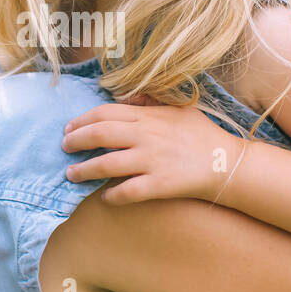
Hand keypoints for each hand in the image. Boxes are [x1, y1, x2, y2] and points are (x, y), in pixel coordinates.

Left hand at [61, 99, 246, 203]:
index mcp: (148, 117)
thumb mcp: (177, 108)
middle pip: (99, 135)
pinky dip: (112, 196)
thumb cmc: (201, 134)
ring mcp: (152, 161)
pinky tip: (104, 197)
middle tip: (64, 148)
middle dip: (75, 142)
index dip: (81, 121)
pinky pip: (127, 192)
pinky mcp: (159, 185)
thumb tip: (125, 95)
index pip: (104, 113)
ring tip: (71, 174)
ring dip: (84, 170)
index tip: (68, 128)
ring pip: (106, 165)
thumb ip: (149, 101)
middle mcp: (146, 136)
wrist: (227, 163)